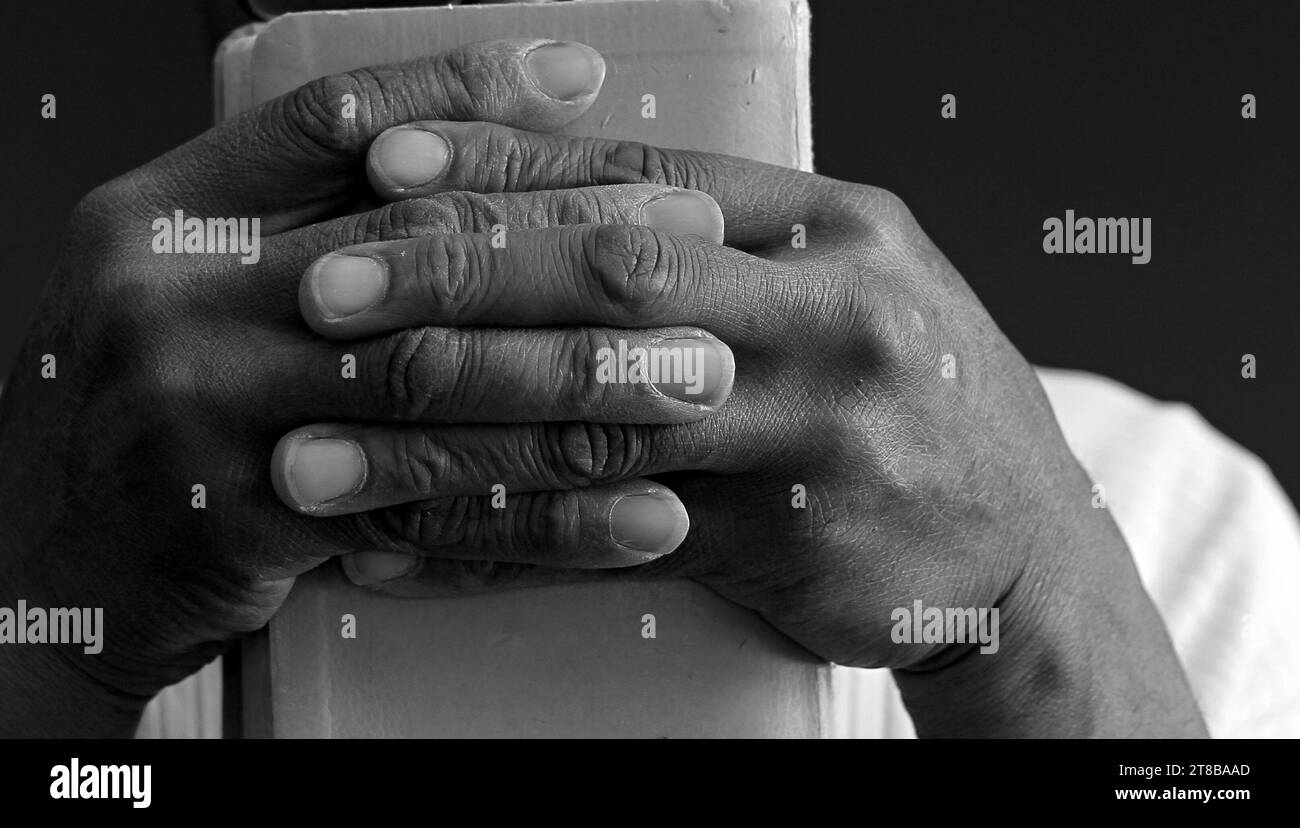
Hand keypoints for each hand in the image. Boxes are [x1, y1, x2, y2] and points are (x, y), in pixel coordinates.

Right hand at [0, 39, 694, 734]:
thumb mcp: (187, 279)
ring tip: (702, 380)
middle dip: (569, 246)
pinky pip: (435, 518)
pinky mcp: (257, 525)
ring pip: (438, 385)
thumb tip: (449, 146)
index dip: (467, 93)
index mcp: (167, 216)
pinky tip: (644, 514)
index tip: (589, 84)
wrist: (46, 562)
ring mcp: (211, 414)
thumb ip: (298, 210)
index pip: (330, 118)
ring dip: (587, 384)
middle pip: (413, 246)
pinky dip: (549, 519)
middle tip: (696, 248)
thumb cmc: (152, 405)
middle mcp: (179, 298)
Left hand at [308, 119, 1207, 736]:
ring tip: (320, 451)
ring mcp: (813, 437)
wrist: (1023, 544)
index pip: (650, 175)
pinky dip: (501, 548)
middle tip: (323, 291)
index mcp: (836, 228)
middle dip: (455, 281)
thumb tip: (565, 194)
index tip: (388, 163)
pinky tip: (407, 553)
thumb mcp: (852, 280)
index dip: (510, 165)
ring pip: (596, 425)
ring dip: (444, 438)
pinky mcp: (790, 546)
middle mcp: (829, 317)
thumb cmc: (914, 392)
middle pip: (615, 282)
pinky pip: (613, 543)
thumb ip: (730, 240)